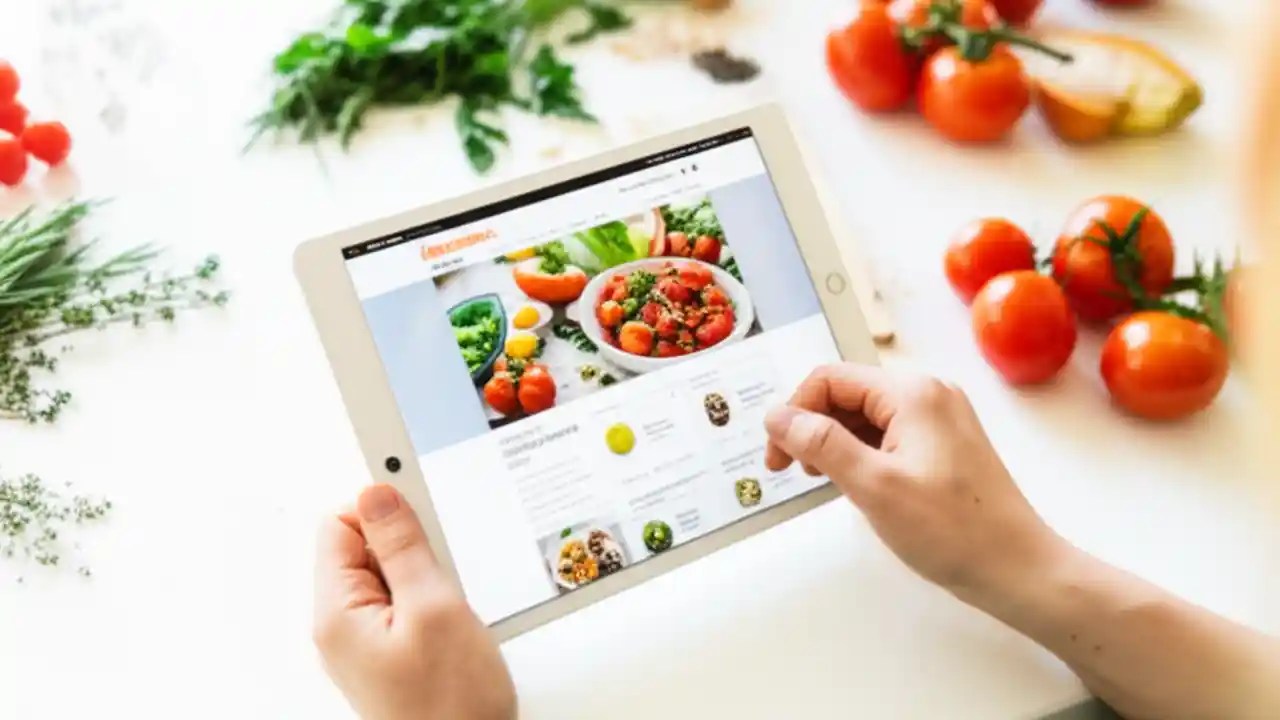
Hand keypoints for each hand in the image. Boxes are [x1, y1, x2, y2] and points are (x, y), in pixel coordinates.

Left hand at [314, 484, 515, 719]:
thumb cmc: (452, 709)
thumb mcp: (435, 608)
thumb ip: (403, 545)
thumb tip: (378, 493)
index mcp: (336, 612)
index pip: (339, 525)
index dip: (382, 510)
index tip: (420, 507)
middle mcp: (341, 626)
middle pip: (362, 547)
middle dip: (407, 545)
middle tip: (442, 572)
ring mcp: (365, 642)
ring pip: (388, 575)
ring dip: (423, 574)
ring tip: (451, 606)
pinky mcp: (391, 652)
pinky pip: (402, 603)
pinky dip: (430, 600)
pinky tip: (453, 621)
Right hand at [764, 363, 1067, 602]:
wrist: (1018, 569)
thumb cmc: (954, 531)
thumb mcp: (873, 486)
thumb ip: (820, 444)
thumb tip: (777, 416)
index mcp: (912, 393)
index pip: (830, 379)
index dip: (794, 412)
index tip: (776, 456)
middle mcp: (928, 394)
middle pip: (847, 393)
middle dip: (811, 427)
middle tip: (791, 472)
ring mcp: (940, 419)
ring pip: (865, 416)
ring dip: (833, 442)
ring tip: (823, 481)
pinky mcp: (944, 444)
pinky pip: (887, 434)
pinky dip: (860, 454)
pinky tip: (854, 484)